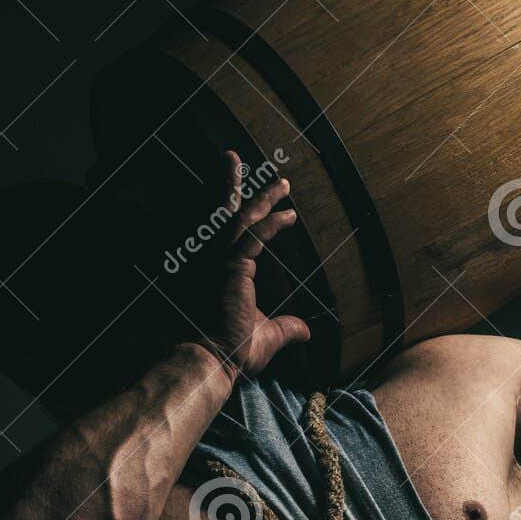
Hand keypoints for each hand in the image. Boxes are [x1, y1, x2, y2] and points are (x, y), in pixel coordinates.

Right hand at [194, 151, 311, 379]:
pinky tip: (289, 214)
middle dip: (233, 184)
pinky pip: (252, 237)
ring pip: (240, 218)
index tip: (276, 203)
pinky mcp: (230, 269)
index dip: (253, 213)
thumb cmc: (232, 352)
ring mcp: (220, 263)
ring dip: (261, 196)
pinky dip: (271, 223)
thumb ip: (287, 329)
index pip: (235, 234)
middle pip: (226, 214)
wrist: (214, 362)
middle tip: (236, 157)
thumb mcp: (268, 337)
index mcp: (222, 272)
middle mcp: (215, 261)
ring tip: (282, 181)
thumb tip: (307, 331)